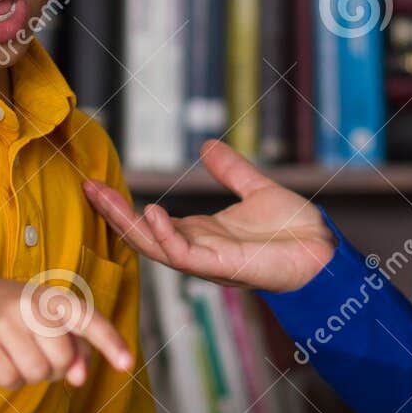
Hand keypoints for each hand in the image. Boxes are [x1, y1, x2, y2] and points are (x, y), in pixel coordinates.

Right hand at [0, 269, 132, 389]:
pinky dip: (11, 380)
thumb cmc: (23, 315)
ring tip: (21, 354)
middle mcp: (31, 305)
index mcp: (56, 298)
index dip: (109, 342)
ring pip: (36, 373)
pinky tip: (4, 361)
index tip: (126, 363)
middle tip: (41, 354)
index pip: (88, 320)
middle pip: (62, 359)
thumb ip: (77, 348)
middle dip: (56, 368)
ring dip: (33, 375)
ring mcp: (4, 321)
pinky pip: (9, 379)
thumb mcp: (54, 321)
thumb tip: (79, 377)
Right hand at [83, 139, 336, 292]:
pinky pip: (185, 255)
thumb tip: (208, 145)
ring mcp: (207, 261)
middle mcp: (198, 249)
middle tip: (86, 187)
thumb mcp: (257, 190)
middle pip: (142, 235)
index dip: (123, 205)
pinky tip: (152, 213)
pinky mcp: (223, 267)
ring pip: (154, 246)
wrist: (324, 253)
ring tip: (103, 197)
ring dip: (127, 223)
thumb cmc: (296, 231)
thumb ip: (231, 170)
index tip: (97, 183)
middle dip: (112, 213)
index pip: (150, 222)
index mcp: (201, 234)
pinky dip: (166, 235)